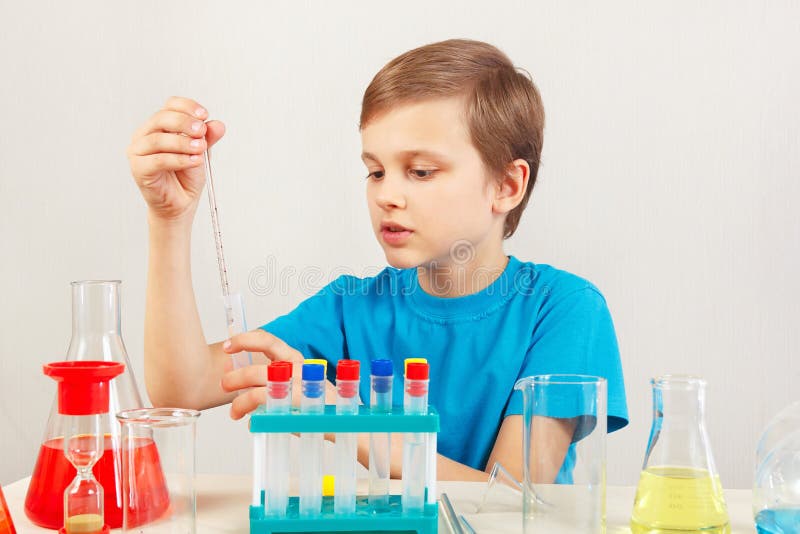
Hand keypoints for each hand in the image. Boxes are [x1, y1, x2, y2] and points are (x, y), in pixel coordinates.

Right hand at [126, 96, 224, 221]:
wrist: (181, 203)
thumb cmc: (186, 176)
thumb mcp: (202, 152)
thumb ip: (208, 138)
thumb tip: (218, 125)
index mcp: (160, 126)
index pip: (170, 106)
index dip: (187, 107)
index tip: (204, 115)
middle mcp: (145, 135)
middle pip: (162, 118)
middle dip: (184, 123)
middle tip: (201, 131)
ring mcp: (138, 151)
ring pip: (158, 139)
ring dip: (182, 143)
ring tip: (200, 149)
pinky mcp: (138, 169)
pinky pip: (157, 160)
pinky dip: (178, 159)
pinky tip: (193, 161)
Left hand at [220, 330, 335, 418]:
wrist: (345, 423)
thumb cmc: (319, 405)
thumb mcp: (299, 385)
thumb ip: (273, 381)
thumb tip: (239, 379)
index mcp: (297, 359)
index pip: (269, 341)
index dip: (245, 340)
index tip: (228, 346)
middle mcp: (298, 368)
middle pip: (260, 364)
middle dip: (236, 373)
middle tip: (225, 383)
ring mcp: (298, 385)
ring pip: (259, 382)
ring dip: (240, 396)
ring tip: (233, 410)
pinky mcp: (297, 402)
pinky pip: (264, 400)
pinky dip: (249, 409)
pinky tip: (246, 419)